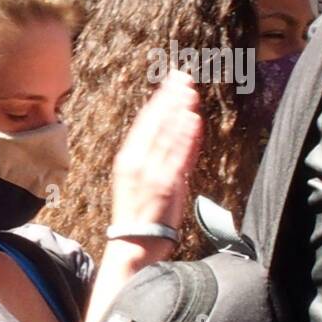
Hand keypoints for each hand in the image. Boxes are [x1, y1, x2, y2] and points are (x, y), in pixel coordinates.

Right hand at [110, 68, 202, 249]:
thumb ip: (159, 156)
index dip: (160, 100)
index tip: (172, 82)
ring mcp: (151, 172)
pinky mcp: (165, 184)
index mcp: (127, 158)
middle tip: (184, 78)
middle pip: (156, 123)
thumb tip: (177, 134)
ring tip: (191, 93)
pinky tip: (193, 120)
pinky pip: (177, 155)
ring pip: (167, 135)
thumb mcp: (140, 179)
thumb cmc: (139, 212)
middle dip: (171, 99)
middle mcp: (136, 162)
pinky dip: (186, 137)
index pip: (145, 121)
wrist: (134, 242)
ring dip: (180, 112)